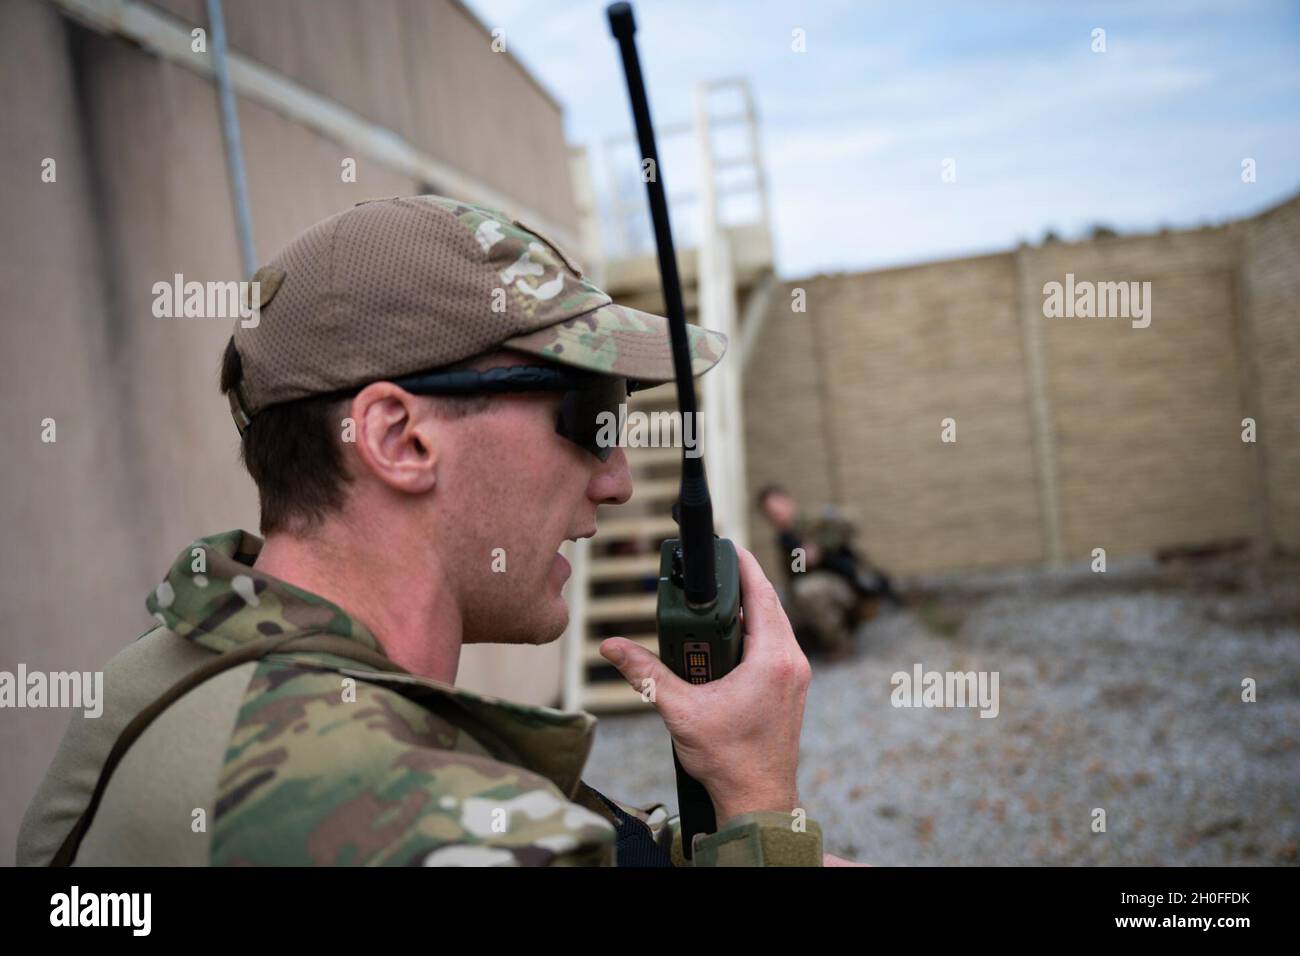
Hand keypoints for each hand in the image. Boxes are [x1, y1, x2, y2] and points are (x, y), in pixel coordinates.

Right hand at [599, 546, 811, 825]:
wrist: (758, 799)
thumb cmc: (728, 760)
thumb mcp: (679, 710)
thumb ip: (645, 674)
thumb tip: (612, 648)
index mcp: (773, 659)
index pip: (760, 594)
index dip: (743, 566)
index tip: (725, 547)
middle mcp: (792, 661)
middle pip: (769, 605)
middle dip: (740, 585)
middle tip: (713, 570)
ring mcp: (796, 675)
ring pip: (774, 625)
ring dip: (748, 610)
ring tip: (716, 599)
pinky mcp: (792, 688)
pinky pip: (776, 644)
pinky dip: (755, 632)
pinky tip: (730, 636)